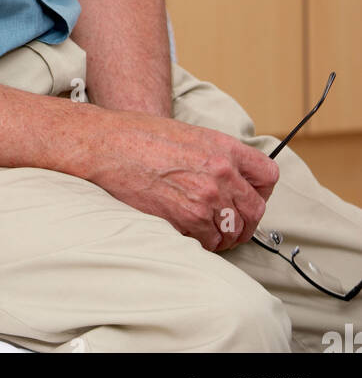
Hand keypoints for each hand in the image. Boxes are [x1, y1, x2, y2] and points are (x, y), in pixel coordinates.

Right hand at [82, 109, 279, 251]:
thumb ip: (218, 156)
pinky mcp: (186, 218)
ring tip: (207, 228)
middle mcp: (221, 173)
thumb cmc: (143, 136)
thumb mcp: (191, 135)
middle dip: (246, 221)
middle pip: (255, 211)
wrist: (109, 145)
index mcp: (225, 148)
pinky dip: (202, 241)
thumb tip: (236, 180)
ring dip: (223, 235)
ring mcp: (205, 198)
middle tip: (231, 224)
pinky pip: (209, 242)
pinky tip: (188, 229)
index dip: (262, 190)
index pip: (268, 176)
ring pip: (233, 232)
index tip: (250, 196)